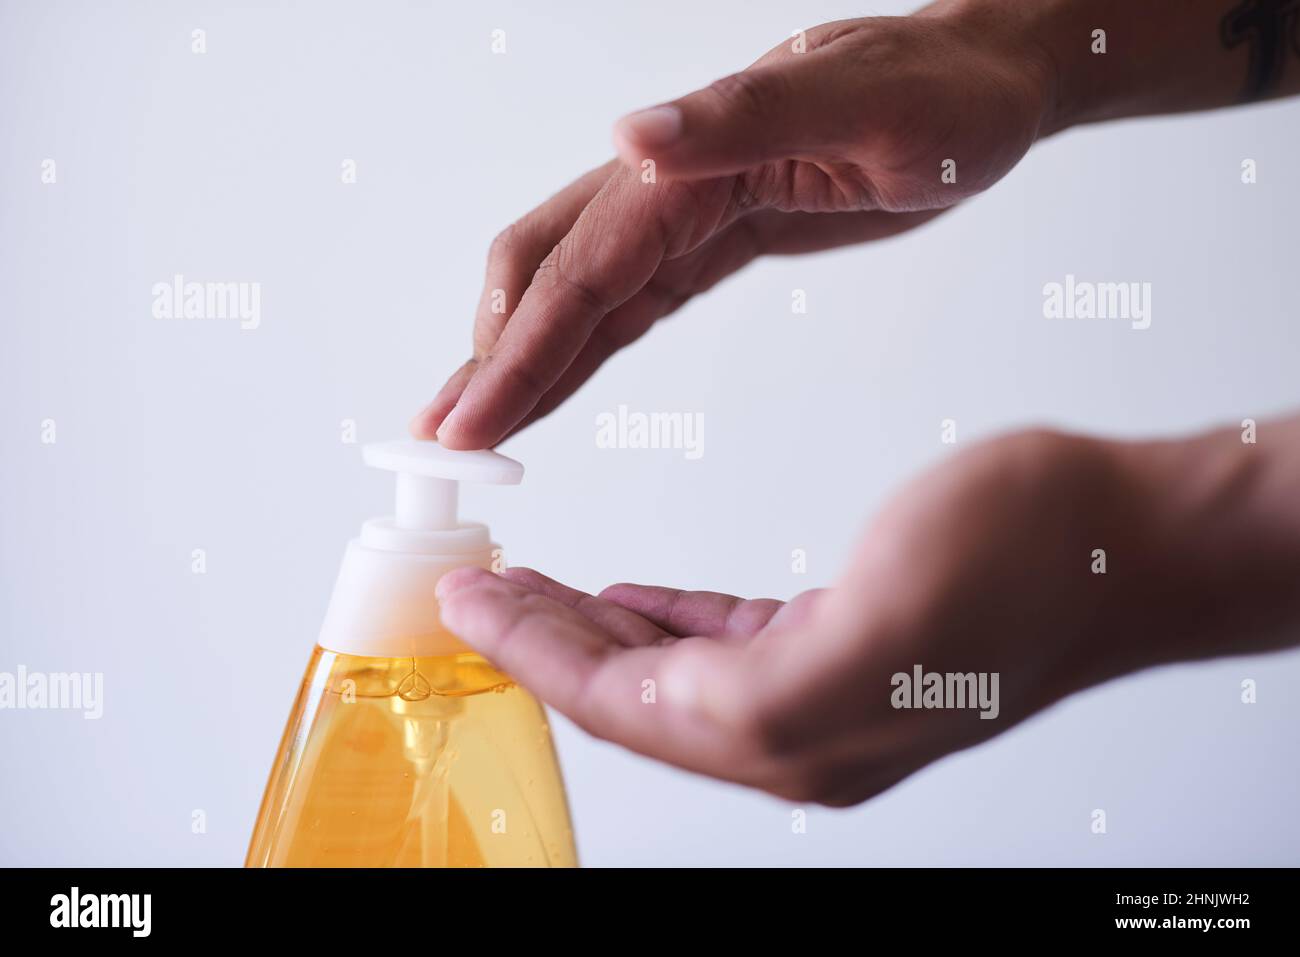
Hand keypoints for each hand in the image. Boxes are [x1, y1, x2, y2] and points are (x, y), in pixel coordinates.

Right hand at [413, 5, 1056, 448]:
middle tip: (439, 442)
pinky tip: (549, 383)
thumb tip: (631, 139)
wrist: (986, 81)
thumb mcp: (862, 102)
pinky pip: (625, 302)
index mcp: (692, 161)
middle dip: (489, 361)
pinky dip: (577, 348)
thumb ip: (745, 118)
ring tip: (468, 426)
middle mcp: (669, 184)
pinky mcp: (711, 239)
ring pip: (575, 294)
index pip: (579, 270)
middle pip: (546, 275)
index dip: (516, 352)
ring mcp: (685, 213)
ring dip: (517, 360)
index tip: (467, 424)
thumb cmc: (944, 93)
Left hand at [435, 425, 1299, 803]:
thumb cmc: (1029, 557)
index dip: (532, 653)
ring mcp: (818, 695)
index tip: (464, 603)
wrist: (1127, 540)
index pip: (621, 702)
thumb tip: (661, 700)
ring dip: (589, 632)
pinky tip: (629, 598)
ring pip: (663, 674)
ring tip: (528, 588)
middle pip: (628, 697)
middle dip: (541, 643)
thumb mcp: (888, 615)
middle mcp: (797, 732)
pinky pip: (718, 651)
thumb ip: (767, 683)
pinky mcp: (838, 648)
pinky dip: (659, 625)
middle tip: (473, 589)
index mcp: (795, 731)